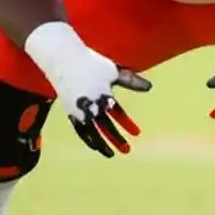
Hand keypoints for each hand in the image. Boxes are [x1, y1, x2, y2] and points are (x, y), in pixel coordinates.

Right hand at [24, 22, 151, 156]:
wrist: (63, 61)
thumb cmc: (92, 63)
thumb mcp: (113, 71)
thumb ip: (131, 81)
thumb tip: (150, 87)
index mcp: (102, 94)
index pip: (117, 113)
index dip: (127, 124)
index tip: (138, 133)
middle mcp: (90, 105)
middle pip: (105, 127)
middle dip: (116, 139)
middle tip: (127, 150)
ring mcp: (79, 110)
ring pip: (91, 132)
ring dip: (101, 144)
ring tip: (110, 154)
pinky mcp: (71, 112)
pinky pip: (80, 130)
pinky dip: (88, 139)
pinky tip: (95, 146)